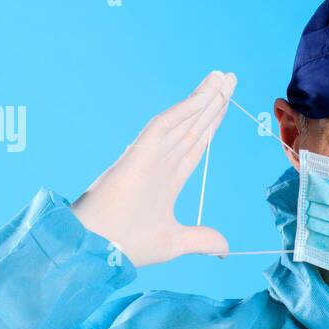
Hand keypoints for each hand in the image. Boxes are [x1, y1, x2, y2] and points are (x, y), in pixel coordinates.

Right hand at [72, 70, 234, 266]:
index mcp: (168, 179)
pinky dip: (184, 110)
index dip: (211, 123)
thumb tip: (224, 247)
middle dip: (212, 103)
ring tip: (222, 77)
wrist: (99, 252)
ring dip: (203, 98)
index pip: (196, 143)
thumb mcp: (174, 242)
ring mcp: (150, 156)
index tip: (225, 103)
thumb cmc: (126, 247)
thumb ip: (201, 239)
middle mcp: (160, 162)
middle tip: (229, 78)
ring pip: (182, 120)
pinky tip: (204, 96)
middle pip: (192, 125)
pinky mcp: (138, 155)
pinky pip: (164, 126)